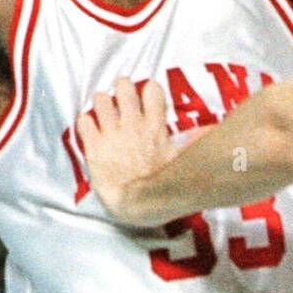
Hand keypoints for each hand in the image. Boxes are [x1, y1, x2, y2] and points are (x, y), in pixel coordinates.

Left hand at [76, 78, 178, 225]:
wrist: (136, 204)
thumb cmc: (161, 186)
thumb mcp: (181, 161)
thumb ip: (190, 142)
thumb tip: (207, 131)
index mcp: (155, 126)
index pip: (152, 91)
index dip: (148, 90)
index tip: (146, 94)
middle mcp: (133, 124)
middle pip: (124, 88)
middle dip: (122, 88)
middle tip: (121, 94)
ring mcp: (112, 134)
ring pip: (101, 100)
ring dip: (102, 102)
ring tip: (103, 108)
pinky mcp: (94, 146)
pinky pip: (84, 122)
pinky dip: (86, 122)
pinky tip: (89, 127)